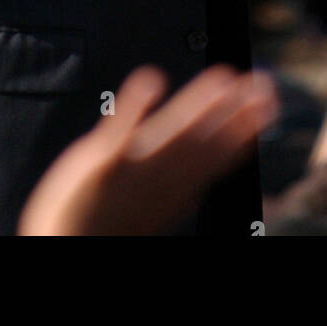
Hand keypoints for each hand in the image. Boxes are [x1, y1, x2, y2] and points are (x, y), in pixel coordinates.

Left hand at [17, 64, 277, 235]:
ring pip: (174, 134)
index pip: (217, 158)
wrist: (60, 248)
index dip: (244, 131)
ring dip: (201, 105)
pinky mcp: (100, 161)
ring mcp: (131, 170)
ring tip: (225, 78)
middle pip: (204, 144)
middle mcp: (159, 181)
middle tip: (263, 85)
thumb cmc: (99, 222)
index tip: (266, 105)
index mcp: (174, 191)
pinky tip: (153, 79)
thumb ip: (179, 179)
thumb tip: (206, 160)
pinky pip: (120, 128)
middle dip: (236, 114)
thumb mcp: (152, 204)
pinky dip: (137, 104)